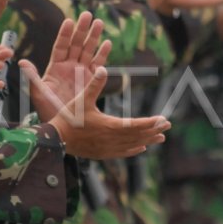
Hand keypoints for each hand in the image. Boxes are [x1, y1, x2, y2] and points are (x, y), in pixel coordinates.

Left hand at [19, 13, 111, 121]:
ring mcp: (82, 72)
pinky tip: (107, 43)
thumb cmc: (49, 111)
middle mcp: (69, 67)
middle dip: (82, 29)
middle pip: (76, 44)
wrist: (65, 126)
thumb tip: (22, 61)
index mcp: (55, 68)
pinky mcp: (93, 80)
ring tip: (99, 22)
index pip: (60, 46)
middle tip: (87, 14)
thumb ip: (33, 77)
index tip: (69, 21)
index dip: (64, 34)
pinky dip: (103, 54)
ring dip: (94, 37)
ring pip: (88, 50)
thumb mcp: (39, 93)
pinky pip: (98, 63)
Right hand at [46, 65, 170, 159]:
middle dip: (154, 130)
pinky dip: (133, 150)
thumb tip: (102, 68)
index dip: (151, 122)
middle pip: (138, 135)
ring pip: (132, 145)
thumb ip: (94, 85)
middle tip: (168, 126)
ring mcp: (107, 149)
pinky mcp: (101, 154)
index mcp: (108, 125)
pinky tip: (141, 148)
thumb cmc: (67, 118)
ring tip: (161, 138)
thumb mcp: (81, 99)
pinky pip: (122, 153)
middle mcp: (111, 139)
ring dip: (147, 140)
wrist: (54, 140)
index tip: (164, 120)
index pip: (135, 125)